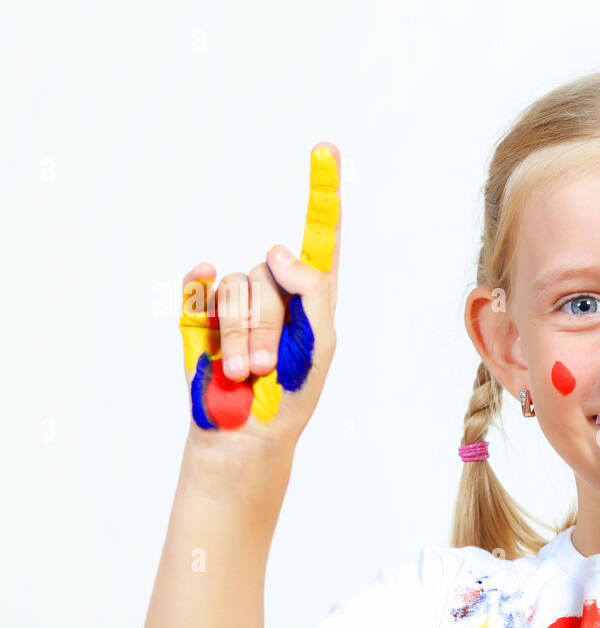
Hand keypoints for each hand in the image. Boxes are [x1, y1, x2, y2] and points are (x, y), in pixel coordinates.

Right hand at [178, 142, 342, 451]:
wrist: (250, 431)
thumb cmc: (294, 389)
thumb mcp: (321, 342)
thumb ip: (312, 291)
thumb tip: (278, 247)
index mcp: (313, 291)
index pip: (320, 234)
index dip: (323, 191)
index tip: (325, 148)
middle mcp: (275, 286)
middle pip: (270, 271)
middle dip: (269, 324)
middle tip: (270, 365)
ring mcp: (237, 297)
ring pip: (236, 286)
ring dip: (241, 334)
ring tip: (248, 369)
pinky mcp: (201, 310)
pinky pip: (198, 287)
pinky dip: (199, 298)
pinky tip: (206, 314)